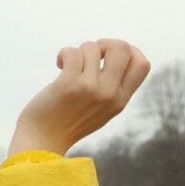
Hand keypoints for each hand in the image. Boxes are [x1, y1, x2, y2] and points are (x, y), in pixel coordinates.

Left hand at [7, 38, 149, 157]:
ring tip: (69, 66)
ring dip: (79, 51)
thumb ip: (113, 88)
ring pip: (92, 47)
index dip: (129, 51)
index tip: (109, 57)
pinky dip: (64, 53)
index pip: (143, 64)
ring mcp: (90, 89)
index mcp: (120, 101)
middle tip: (89, 56)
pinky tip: (59, 64)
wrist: (42, 142)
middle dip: (105, 43)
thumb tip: (116, 51)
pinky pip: (72, 52)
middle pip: (123, 47)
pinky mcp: (68, 85)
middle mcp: (109, 94)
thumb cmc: (68, 122)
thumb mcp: (101, 110)